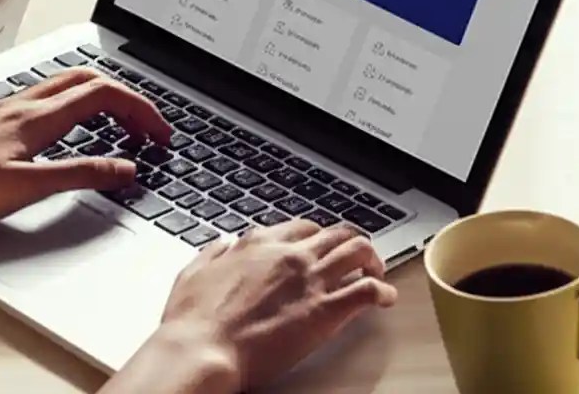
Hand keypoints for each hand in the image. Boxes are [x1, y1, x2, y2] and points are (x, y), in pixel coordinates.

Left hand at [0, 68, 172, 232]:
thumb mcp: (28, 188)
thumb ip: (81, 174)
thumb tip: (123, 167)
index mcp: (36, 117)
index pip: (104, 94)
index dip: (140, 110)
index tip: (159, 134)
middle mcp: (21, 105)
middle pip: (88, 80)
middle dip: (126, 99)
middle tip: (145, 128)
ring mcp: (4, 111)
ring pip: (64, 87)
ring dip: (100, 98)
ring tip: (116, 126)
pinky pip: (43, 101)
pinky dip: (72, 109)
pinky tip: (66, 134)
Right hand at [155, 220, 398, 390]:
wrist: (202, 350)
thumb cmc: (193, 321)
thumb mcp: (194, 273)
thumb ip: (214, 254)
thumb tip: (224, 243)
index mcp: (259, 244)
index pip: (301, 227)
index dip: (316, 237)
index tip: (320, 247)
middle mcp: (289, 255)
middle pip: (336, 233)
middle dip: (351, 243)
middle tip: (357, 259)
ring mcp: (310, 281)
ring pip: (358, 251)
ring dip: (373, 260)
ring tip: (378, 272)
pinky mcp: (325, 312)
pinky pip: (367, 292)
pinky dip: (383, 292)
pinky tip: (386, 299)